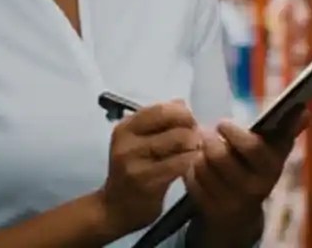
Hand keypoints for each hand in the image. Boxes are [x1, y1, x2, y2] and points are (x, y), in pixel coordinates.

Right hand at [98, 101, 201, 235]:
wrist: (115, 208)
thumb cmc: (132, 171)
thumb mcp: (138, 141)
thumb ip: (158, 121)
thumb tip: (182, 103)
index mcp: (126, 127)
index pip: (161, 110)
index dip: (183, 114)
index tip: (190, 123)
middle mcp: (127, 142)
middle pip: (175, 126)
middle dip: (193, 131)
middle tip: (197, 141)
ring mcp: (136, 162)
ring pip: (181, 143)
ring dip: (195, 147)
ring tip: (195, 152)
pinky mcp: (147, 182)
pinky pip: (180, 164)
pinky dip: (192, 162)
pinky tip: (192, 166)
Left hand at [184, 112, 307, 246]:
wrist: (241, 216)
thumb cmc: (257, 171)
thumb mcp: (274, 152)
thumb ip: (287, 130)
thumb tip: (305, 110)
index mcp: (271, 167)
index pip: (253, 147)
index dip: (234, 133)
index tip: (222, 123)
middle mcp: (254, 186)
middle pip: (220, 155)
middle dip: (209, 141)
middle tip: (205, 133)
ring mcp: (232, 201)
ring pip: (203, 166)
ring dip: (199, 155)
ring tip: (203, 151)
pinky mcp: (211, 209)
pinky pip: (192, 181)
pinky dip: (191, 171)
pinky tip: (198, 169)